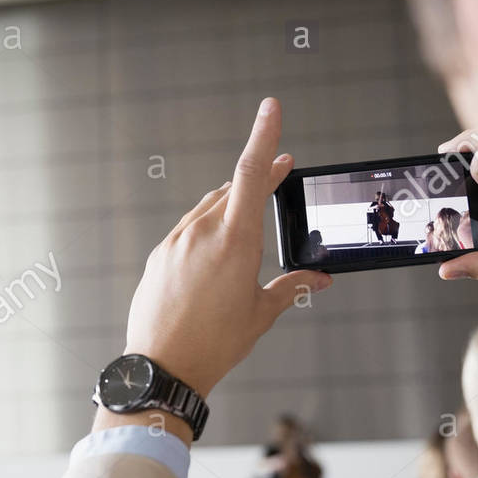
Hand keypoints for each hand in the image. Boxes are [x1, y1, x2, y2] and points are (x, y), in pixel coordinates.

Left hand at [117, 98, 330, 406]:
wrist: (162, 369)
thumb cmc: (213, 344)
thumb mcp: (261, 314)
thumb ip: (290, 288)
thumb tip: (317, 280)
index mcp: (235, 240)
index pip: (253, 173)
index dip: (265, 137)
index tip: (271, 109)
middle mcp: (202, 232)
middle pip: (233, 189)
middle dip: (258, 178)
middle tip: (279, 171)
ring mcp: (176, 242)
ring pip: (209, 208)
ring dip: (231, 204)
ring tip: (251, 215)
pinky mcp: (159, 256)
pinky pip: (188, 229)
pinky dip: (207, 228)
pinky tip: (215, 250)